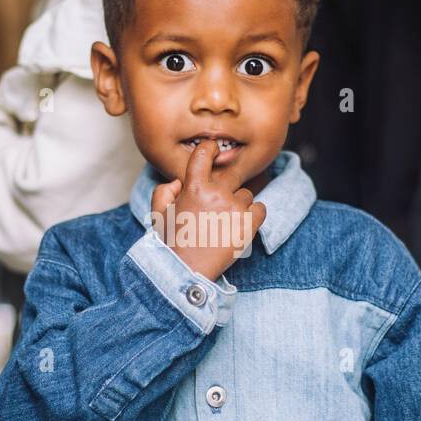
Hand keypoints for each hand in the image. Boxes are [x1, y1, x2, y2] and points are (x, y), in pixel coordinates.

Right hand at [150, 140, 265, 281]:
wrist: (186, 271)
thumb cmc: (172, 243)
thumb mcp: (159, 214)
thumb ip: (165, 190)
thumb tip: (180, 181)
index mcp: (193, 187)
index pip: (204, 153)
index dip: (210, 148)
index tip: (213, 150)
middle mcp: (216, 194)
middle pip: (230, 177)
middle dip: (224, 189)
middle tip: (216, 208)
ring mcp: (235, 208)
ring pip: (245, 195)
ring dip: (237, 205)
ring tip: (224, 224)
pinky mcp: (249, 224)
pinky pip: (260, 208)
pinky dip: (254, 215)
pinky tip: (241, 224)